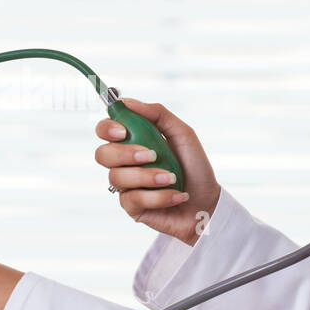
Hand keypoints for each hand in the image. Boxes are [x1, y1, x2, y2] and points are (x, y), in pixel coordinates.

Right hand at [95, 97, 221, 245]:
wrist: (208, 202)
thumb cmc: (195, 168)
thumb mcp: (183, 134)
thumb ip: (158, 114)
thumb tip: (128, 102)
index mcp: (132, 142)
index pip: (105, 130)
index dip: (107, 128)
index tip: (123, 131)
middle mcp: (124, 163)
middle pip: (102, 154)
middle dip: (125, 154)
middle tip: (152, 155)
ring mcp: (126, 186)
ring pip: (117, 177)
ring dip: (148, 176)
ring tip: (172, 178)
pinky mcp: (132, 207)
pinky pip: (133, 199)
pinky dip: (159, 197)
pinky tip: (175, 196)